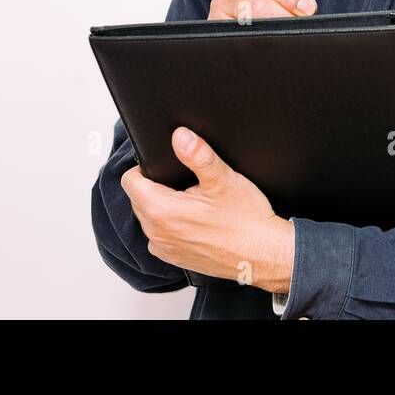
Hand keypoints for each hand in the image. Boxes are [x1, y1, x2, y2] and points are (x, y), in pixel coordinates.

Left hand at [121, 126, 294, 293]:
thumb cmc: (246, 220)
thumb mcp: (222, 179)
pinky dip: (172, 226)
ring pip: (149, 218)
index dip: (145, 166)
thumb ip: (197, 154)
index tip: (167, 164)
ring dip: (163, 206)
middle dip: (156, 186)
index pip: (130, 181)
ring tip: (194, 201)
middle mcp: (157, 234)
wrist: (264, 254)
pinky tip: (197, 221)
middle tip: (188, 182)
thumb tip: (180, 136)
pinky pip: (162, 235)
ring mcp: (165, 249)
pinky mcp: (175, 259)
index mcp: (162, 211)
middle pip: (139, 198)